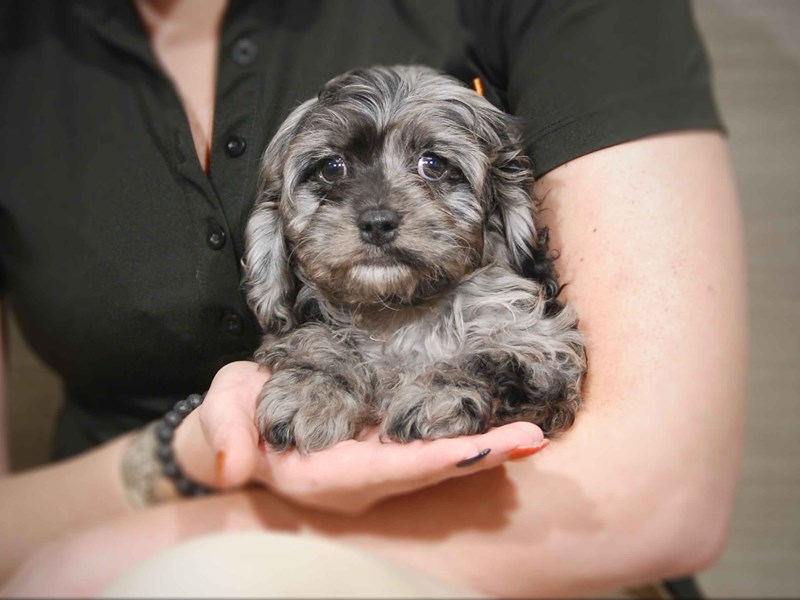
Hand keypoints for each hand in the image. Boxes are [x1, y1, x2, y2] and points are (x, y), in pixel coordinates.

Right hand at [176, 361, 547, 514]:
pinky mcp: (385, 456)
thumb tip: (231, 466)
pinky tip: (503, 433)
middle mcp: (357, 482)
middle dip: (478, 459)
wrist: (243, 431)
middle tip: (530, 440)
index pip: (382, 470)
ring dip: (484, 454)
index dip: (430, 461)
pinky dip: (469, 445)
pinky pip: (431, 453)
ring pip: (436, 468)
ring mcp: (375, 472)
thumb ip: (223, 433)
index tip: (476, 451)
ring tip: (530, 437)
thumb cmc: (236, 415)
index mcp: (321, 474)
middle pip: (425, 475)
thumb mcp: (223, 411)